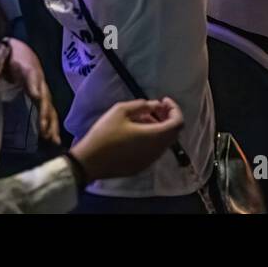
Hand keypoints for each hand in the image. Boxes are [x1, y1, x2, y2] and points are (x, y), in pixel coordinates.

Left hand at [3, 38, 59, 144]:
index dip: (34, 85)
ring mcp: (42, 90)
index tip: (36, 96)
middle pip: (45, 97)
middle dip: (45, 113)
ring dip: (52, 124)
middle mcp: (39, 81)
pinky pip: (49, 112)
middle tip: (44, 128)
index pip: (32, 76)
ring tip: (52, 140)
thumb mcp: (3, 55)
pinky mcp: (42, 99)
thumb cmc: (10, 55)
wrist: (20, 52)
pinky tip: (54, 141)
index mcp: (28, 67)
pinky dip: (52, 126)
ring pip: (50, 107)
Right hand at [69, 97, 183, 182]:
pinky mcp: (141, 166)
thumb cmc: (105, 134)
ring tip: (142, 117)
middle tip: (154, 107)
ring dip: (159, 127)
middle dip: (167, 117)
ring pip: (163, 142)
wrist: (90, 162)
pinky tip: (136, 131)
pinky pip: (154, 150)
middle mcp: (157, 151)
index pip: (178, 123)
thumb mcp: (120, 111)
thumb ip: (142, 105)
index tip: (163, 100)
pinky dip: (152, 138)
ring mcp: (150, 161)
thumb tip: (155, 105)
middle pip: (173, 133)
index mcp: (155, 136)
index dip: (174, 109)